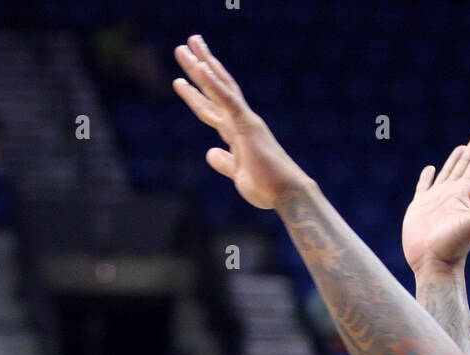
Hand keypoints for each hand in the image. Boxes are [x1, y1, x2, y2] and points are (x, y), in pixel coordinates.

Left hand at [173, 34, 309, 209]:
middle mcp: (240, 121)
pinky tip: (202, 69)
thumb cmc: (267, 187)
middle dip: (198, 68)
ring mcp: (244, 120)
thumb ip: (225, 161)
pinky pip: (228, 100)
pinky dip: (214, 84)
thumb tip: (211, 153)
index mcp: (237, 132)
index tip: (182, 79)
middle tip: (183, 47)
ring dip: (201, 67)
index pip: (213, 107)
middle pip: (215, 89)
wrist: (287, 194)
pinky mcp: (247, 125)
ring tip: (185, 47)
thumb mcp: (238, 173)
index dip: (197, 92)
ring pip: (218, 88)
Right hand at [402, 128, 469, 276]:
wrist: (432, 264)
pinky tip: (430, 169)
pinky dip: (427, 177)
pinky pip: (423, 187)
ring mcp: (435, 201)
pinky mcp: (419, 208)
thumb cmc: (454, 246)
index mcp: (464, 196)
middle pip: (465, 167)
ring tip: (462, 147)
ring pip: (447, 174)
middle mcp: (452, 196)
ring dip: (454, 161)